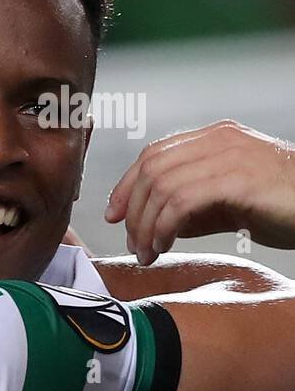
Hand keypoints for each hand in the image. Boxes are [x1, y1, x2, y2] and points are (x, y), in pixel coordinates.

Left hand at [106, 120, 294, 264]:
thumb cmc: (284, 207)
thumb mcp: (229, 203)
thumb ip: (193, 206)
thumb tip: (153, 224)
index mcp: (216, 138)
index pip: (154, 154)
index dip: (126, 185)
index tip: (113, 215)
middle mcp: (220, 140)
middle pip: (151, 168)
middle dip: (131, 209)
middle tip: (130, 243)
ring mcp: (230, 156)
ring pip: (162, 185)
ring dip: (146, 224)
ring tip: (146, 252)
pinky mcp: (239, 180)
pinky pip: (182, 201)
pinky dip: (164, 226)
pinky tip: (163, 246)